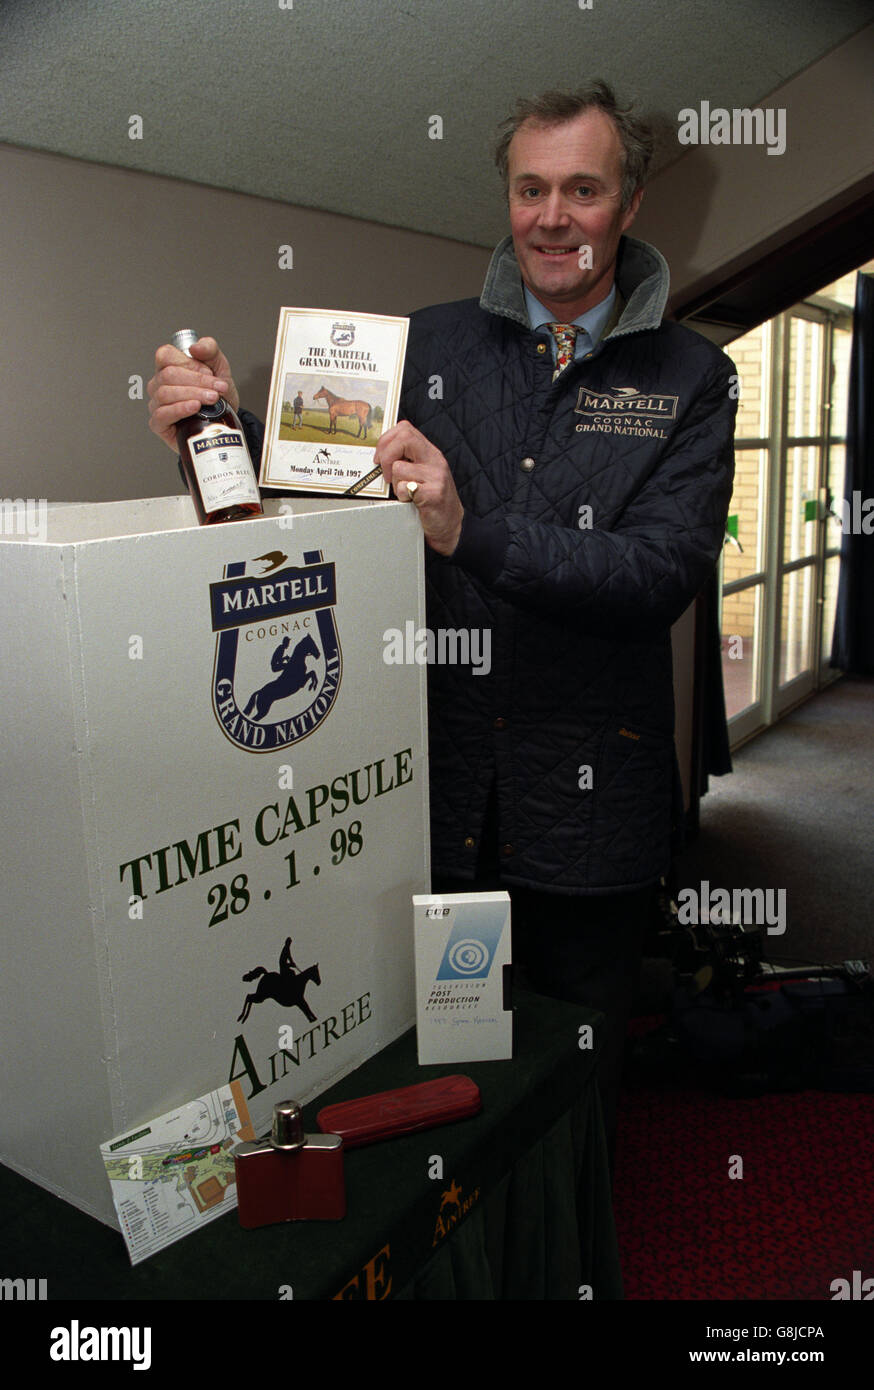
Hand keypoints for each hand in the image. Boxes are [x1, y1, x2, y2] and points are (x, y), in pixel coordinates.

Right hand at [147, 336, 239, 450]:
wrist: (224, 420)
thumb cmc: (217, 393)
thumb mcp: (219, 366)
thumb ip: (210, 349)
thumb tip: (195, 347)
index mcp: (167, 366)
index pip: (165, 356)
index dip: (189, 364)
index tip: (210, 373)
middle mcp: (158, 384)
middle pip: (168, 376)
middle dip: (197, 382)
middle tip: (217, 390)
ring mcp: (156, 403)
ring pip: (164, 393)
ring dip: (192, 395)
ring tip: (212, 399)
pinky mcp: (158, 423)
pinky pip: (161, 414)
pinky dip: (180, 409)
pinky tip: (195, 407)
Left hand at [374, 420, 463, 555]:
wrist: (449, 526)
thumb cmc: (431, 500)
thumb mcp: (422, 473)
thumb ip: (407, 460)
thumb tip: (380, 454)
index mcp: (430, 452)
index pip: (405, 429)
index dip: (386, 440)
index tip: (380, 458)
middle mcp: (435, 460)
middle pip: (404, 438)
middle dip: (386, 455)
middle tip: (386, 473)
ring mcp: (435, 477)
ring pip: (399, 468)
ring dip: (395, 484)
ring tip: (405, 493)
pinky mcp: (433, 494)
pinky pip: (404, 488)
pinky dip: (402, 496)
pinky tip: (410, 501)